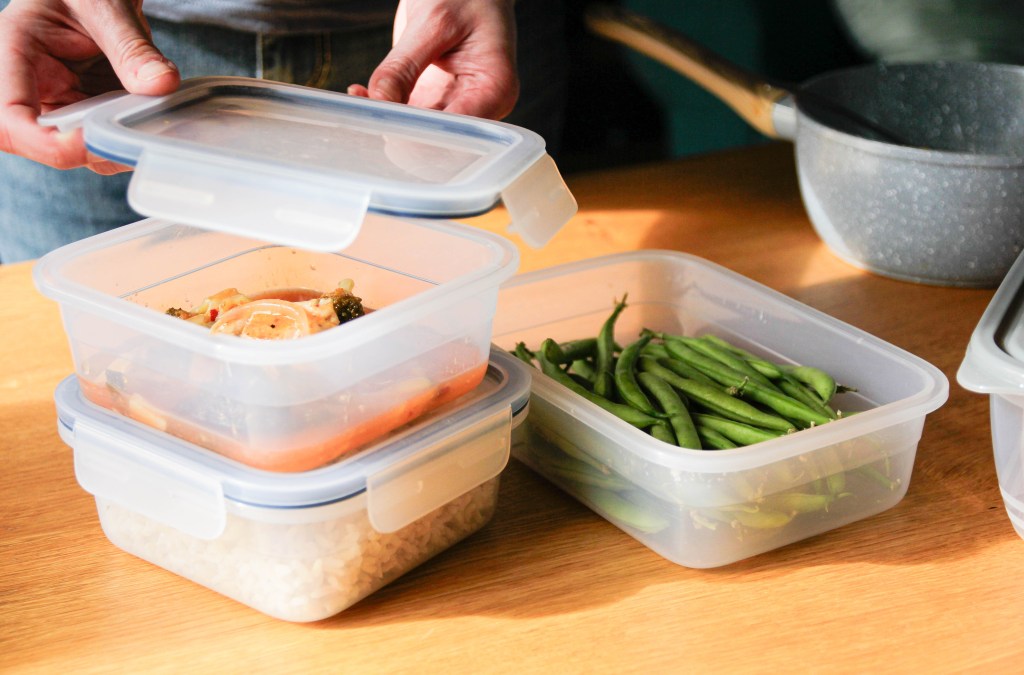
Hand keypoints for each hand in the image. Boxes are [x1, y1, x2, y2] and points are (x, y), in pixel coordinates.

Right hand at [0, 0, 178, 172]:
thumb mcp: (107, 6)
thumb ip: (131, 46)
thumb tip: (162, 83)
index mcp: (12, 51)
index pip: (10, 116)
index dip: (46, 142)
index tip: (91, 141)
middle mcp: (27, 84)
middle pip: (34, 143)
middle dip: (81, 152)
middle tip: (131, 140)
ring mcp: (54, 101)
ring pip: (70, 150)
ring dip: (110, 149)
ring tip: (148, 129)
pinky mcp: (81, 111)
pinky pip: (97, 142)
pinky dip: (124, 142)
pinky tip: (150, 128)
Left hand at [347, 0, 518, 119]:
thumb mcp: (434, 21)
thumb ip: (404, 65)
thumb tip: (378, 102)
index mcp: (495, 90)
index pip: (457, 131)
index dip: (421, 134)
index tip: (385, 122)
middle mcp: (480, 106)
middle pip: (439, 141)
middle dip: (401, 132)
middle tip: (366, 110)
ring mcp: (456, 106)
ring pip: (418, 135)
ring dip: (387, 123)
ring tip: (360, 97)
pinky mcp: (434, 100)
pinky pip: (407, 118)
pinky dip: (384, 111)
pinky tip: (363, 94)